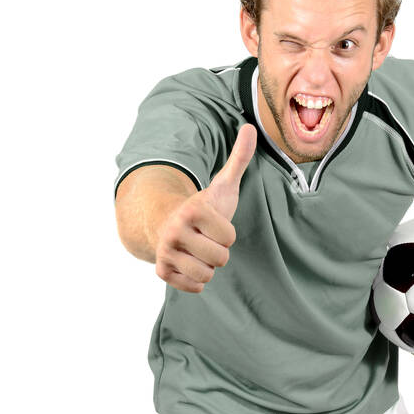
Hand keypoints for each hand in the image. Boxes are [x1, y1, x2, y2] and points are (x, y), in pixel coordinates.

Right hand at [155, 123, 256, 291]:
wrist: (166, 222)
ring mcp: (166, 251)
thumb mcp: (223, 184)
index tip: (215, 225)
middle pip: (220, 259)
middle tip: (206, 240)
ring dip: (207, 266)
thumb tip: (250, 127)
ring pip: (206, 274)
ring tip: (198, 251)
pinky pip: (194, 286)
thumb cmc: (203, 208)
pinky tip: (188, 263)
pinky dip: (196, 280)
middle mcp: (175, 230)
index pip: (229, 237)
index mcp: (193, 209)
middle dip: (218, 251)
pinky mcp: (162, 270)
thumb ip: (238, 159)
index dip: (227, 234)